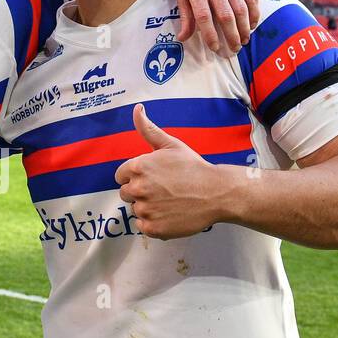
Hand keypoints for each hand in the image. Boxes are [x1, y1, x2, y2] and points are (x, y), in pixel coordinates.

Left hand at [115, 104, 233, 239]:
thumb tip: (136, 109)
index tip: (152, 178)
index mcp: (138, 167)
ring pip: (135, 210)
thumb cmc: (194, 167)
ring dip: (148, 207)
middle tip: (163, 190)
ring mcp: (145, 210)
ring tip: (169, 201)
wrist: (217, 192)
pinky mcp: (153, 228)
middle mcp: (138, 188)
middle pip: (126, 194)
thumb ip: (148, 129)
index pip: (120, 176)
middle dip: (140, 191)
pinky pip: (143, 227)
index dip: (135, 176)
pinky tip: (169, 214)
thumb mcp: (171, 144)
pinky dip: (153, 223)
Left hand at [173, 0, 259, 54]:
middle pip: (225, 15)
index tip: (215, 48)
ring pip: (240, 8)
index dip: (211, 35)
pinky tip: (252, 25)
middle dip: (231, 36)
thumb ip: (186, 17)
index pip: (204, 17)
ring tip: (243, 41)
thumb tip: (183, 39)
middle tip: (233, 50)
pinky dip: (254, 14)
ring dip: (244, 28)